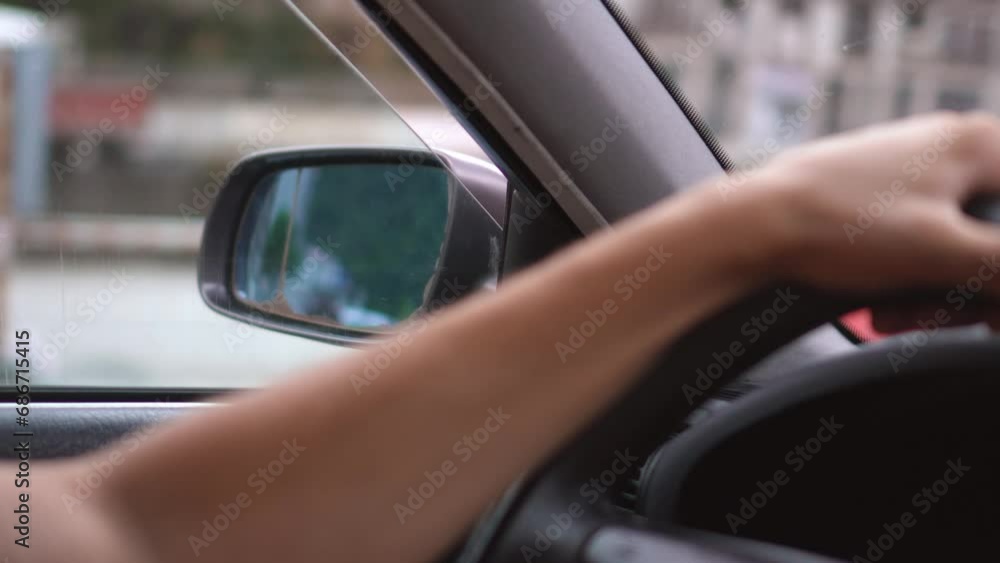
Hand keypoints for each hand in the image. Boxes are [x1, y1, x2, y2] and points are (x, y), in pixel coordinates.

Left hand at [739, 112, 999, 328]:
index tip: (992, 309)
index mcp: (978, 144)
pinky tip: (881, 308)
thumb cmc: (835, 225)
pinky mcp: (879, 203)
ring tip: (897, 314)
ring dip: (937, 294)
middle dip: (976, 287)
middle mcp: (948, 150)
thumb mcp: (945, 252)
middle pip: (996, 234)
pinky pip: (918, 249)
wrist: (747, 230)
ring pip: (958, 248)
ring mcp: (910, 175)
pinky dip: (907, 284)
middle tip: (951, 316)